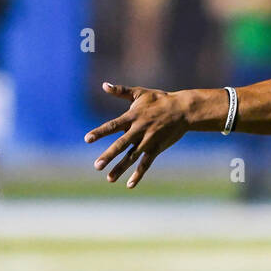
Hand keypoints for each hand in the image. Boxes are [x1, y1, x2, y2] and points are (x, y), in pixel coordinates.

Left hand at [85, 84, 219, 187]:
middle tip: (97, 165)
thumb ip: (120, 91)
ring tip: (109, 179)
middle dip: (109, 155)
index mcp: (133, 116)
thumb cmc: (160, 100)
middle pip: (121, 144)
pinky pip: (146, 164)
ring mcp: (149, 141)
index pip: (113, 125)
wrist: (183, 110)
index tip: (87, 139)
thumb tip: (104, 85)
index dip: (100, 132)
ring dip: (120, 168)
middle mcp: (139, 130)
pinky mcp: (157, 149)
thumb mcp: (140, 92)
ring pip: (132, 157)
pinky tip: (129, 185)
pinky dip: (138, 174)